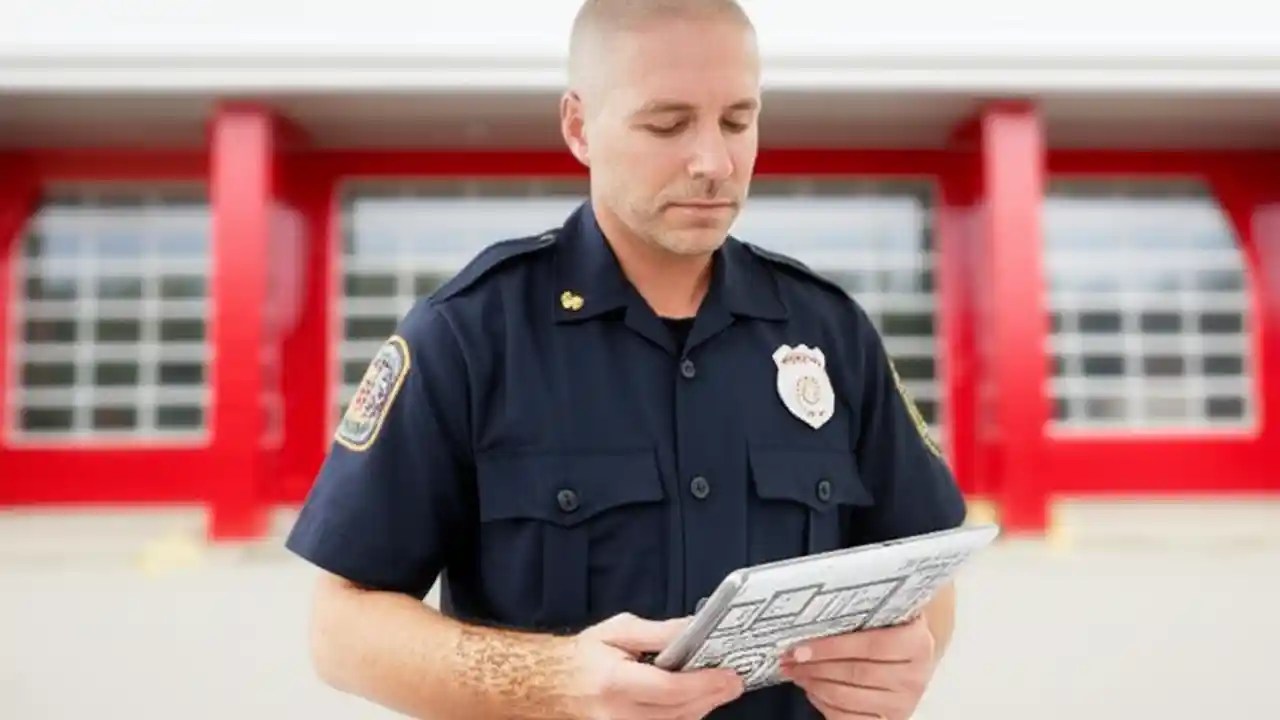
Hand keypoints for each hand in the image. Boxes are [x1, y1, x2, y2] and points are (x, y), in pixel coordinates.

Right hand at [562, 612, 744, 719]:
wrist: (549, 684)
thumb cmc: (582, 656)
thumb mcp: (619, 631)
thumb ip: (660, 632)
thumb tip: (695, 628)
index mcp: (615, 682)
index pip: (670, 689)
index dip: (705, 684)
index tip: (729, 676)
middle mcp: (619, 715)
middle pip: (679, 713)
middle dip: (711, 697)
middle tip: (734, 682)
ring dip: (700, 708)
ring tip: (718, 688)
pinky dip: (683, 716)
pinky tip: (694, 702)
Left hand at [778, 615, 936, 719]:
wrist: (914, 658)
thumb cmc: (893, 631)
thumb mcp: (887, 615)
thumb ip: (861, 612)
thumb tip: (813, 612)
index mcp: (916, 643)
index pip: (870, 646)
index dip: (832, 648)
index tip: (800, 648)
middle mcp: (914, 676)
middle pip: (856, 674)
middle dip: (815, 667)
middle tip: (789, 659)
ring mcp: (903, 703)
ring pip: (849, 698)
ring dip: (815, 685)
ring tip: (796, 673)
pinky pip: (850, 719)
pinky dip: (825, 705)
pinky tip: (812, 691)